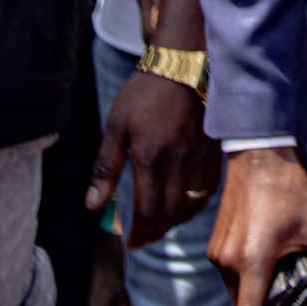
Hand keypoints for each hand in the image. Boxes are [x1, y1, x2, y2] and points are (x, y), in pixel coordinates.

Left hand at [91, 68, 219, 248]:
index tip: (131, 243)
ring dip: (176, 221)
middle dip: (155, 232)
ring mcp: (199, 155)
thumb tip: (93, 206)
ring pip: (192, 204)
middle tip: (144, 237)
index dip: (139, 233)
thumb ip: (105, 168)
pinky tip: (185, 204)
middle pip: (170, 213)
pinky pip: (208, 188)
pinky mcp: (214, 148)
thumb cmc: (145, 92)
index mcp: (150, 156)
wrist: (185, 62)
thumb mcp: (116, 126)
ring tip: (161, 224)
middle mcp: (178, 161)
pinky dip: (196, 204)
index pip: (147, 211)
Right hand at [209, 146, 306, 305]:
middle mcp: (228, 260)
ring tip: (283, 292)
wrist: (260, 156)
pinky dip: (248, 283)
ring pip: (235, 293)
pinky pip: (230, 277)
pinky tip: (270, 271)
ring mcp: (217, 253)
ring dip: (257, 299)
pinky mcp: (215, 245)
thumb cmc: (289, 188)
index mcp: (252, 260)